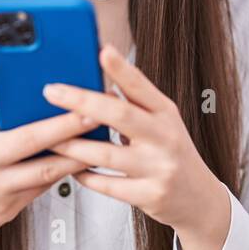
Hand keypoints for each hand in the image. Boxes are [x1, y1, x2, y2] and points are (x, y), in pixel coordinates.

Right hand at [0, 42, 93, 241]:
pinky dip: (67, 171)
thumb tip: (28, 85)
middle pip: (29, 137)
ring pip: (45, 168)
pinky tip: (88, 159)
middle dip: (66, 123)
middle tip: (93, 110)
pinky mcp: (10, 205)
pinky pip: (46, 186)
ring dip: (77, 153)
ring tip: (101, 136)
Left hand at [41, 45, 231, 240]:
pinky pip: (108, 185)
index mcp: (166, 114)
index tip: (101, 50)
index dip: (122, 68)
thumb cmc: (172, 153)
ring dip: (73, 145)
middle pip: (120, 114)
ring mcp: (158, 168)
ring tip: (49, 137)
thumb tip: (100, 75)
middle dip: (82, 101)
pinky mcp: (149, 195)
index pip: (142, 86)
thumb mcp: (162, 122)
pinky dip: (85, 175)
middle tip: (52, 92)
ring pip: (106, 153)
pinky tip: (72, 169)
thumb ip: (135, 102)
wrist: (199, 198)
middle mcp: (165, 137)